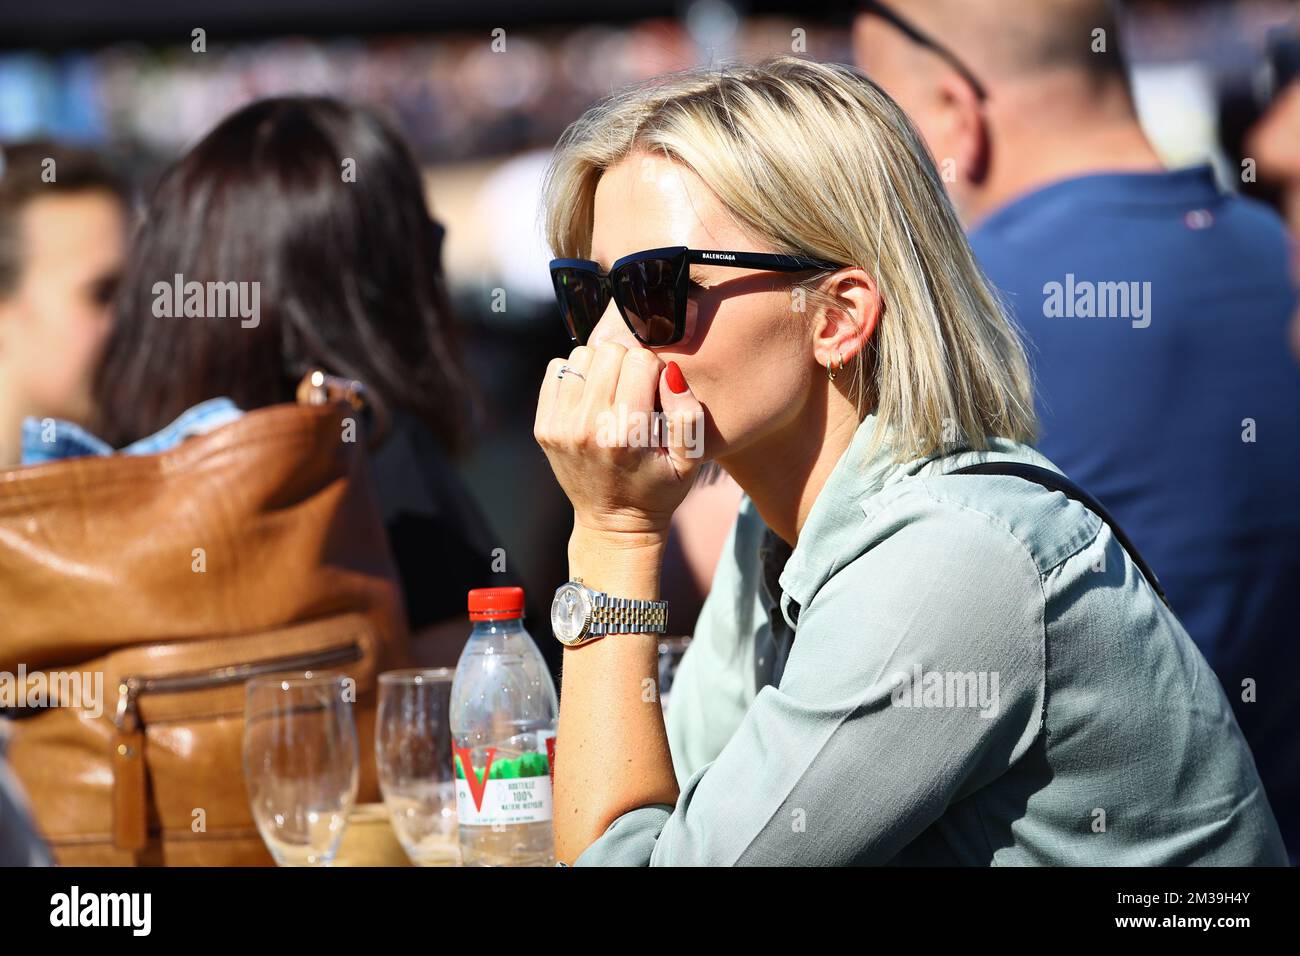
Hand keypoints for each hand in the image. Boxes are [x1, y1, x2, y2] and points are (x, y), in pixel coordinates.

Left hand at [534, 342, 705, 536]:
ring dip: (600, 368)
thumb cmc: (658, 489)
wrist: (614, 525)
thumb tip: (668, 371)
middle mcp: (587, 427)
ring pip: (582, 355)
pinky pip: (556, 370)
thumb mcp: (688, 460)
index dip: (654, 371)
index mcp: (626, 433)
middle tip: (634, 393)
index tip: (655, 394)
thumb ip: (687, 414)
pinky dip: (575, 375)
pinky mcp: (544, 427)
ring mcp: (560, 426)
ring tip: (611, 396)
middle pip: (610, 352)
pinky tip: (590, 399)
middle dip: (627, 365)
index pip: (641, 360)